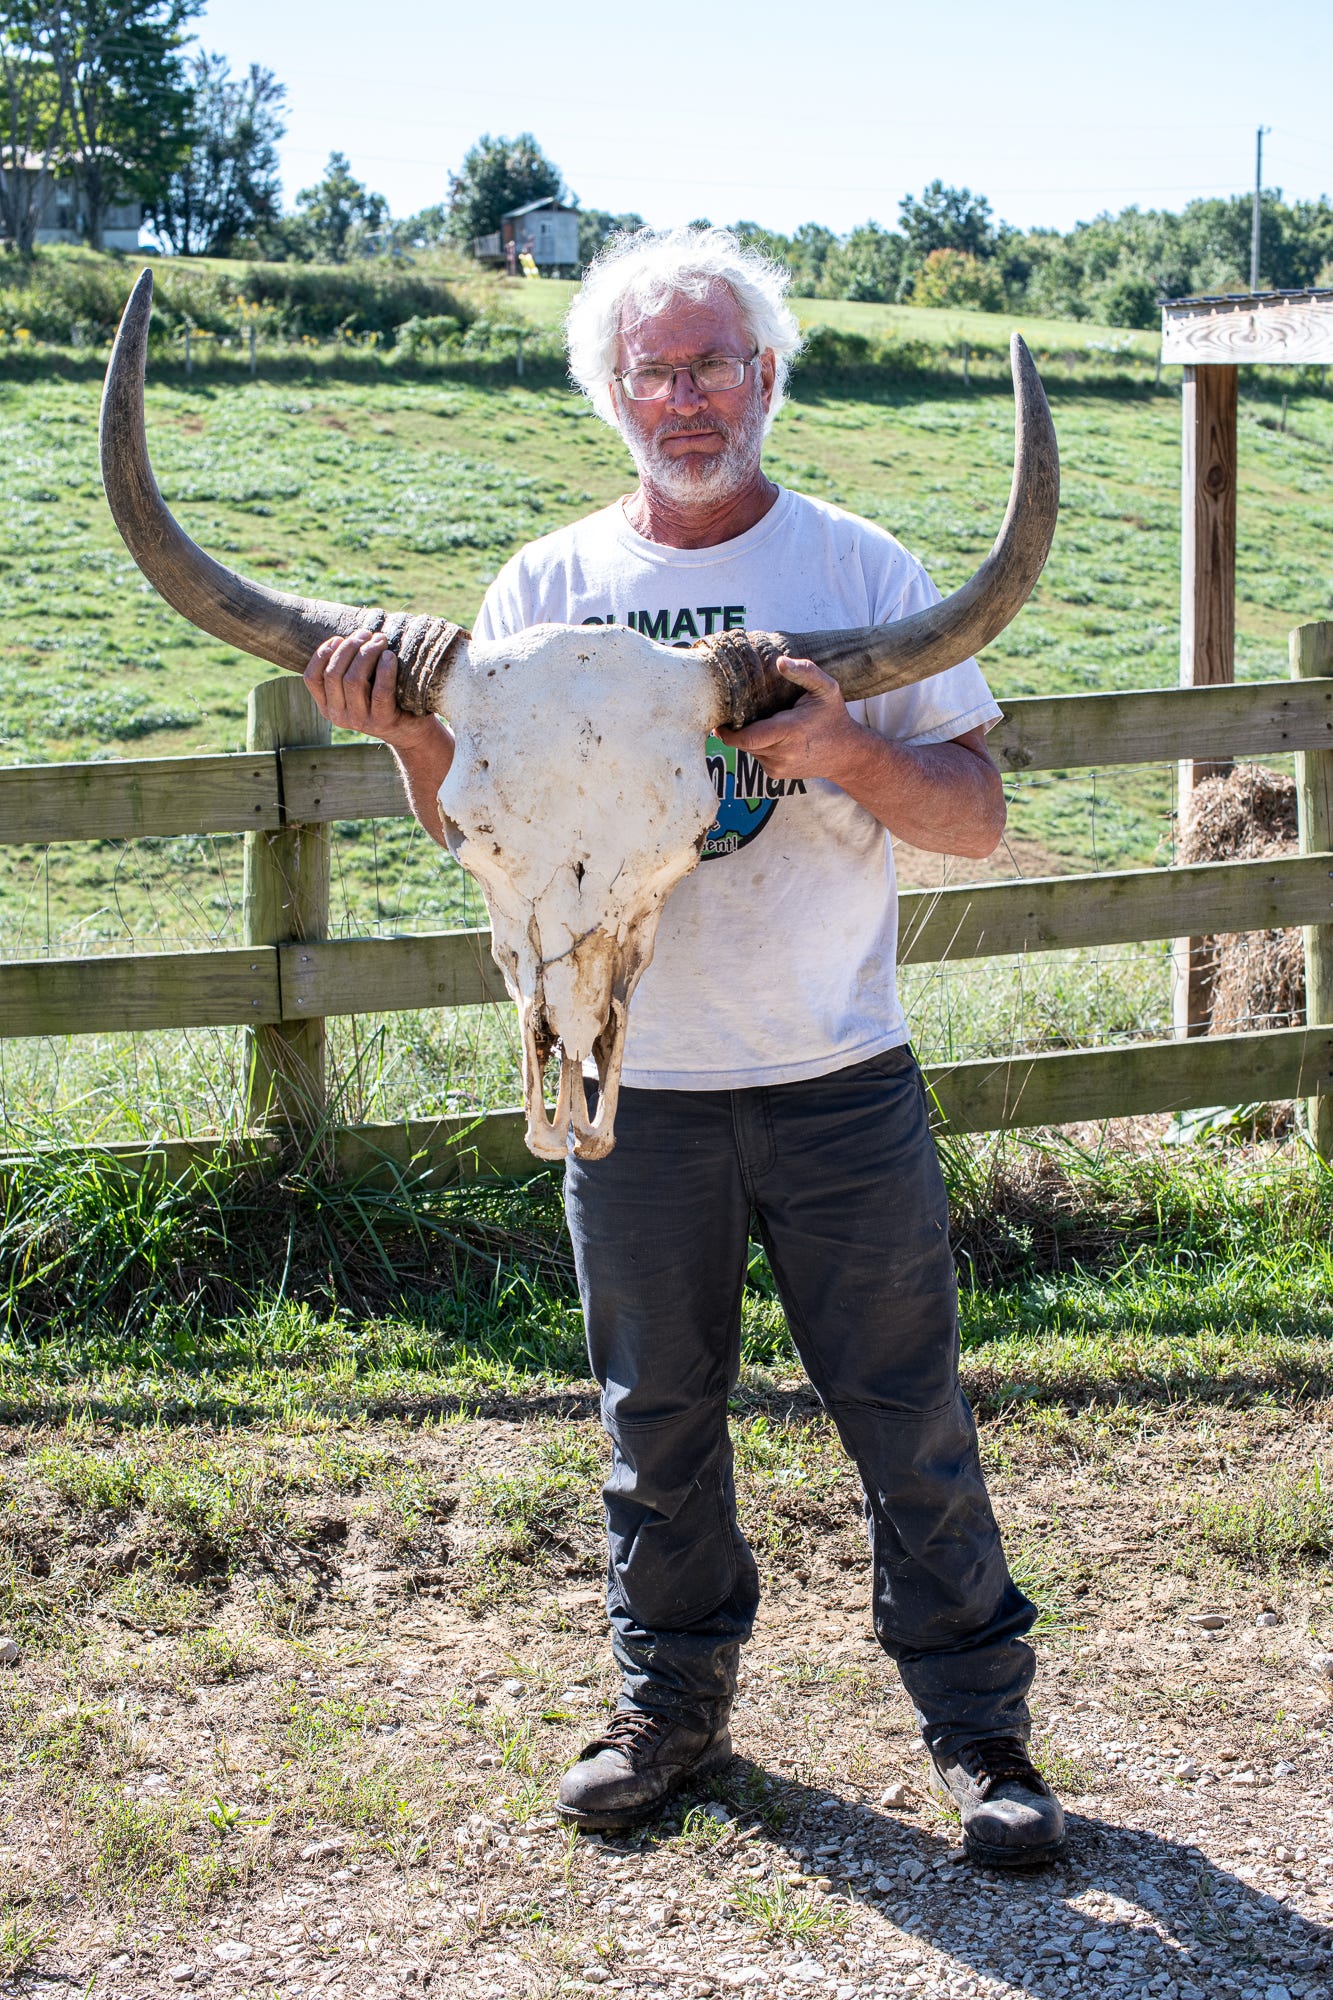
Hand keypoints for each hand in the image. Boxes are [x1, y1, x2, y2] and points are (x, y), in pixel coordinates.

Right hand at [303, 629, 434, 746]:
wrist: (410, 729)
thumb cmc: (382, 698)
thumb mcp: (359, 687)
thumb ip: (346, 668)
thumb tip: (349, 633)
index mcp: (327, 706)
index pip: (312, 677)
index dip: (322, 654)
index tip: (338, 638)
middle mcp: (338, 716)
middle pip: (334, 674)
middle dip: (349, 647)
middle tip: (365, 633)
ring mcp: (360, 721)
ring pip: (354, 680)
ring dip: (366, 654)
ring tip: (380, 640)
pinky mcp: (383, 722)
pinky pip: (380, 692)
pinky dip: (384, 670)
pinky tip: (389, 656)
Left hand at [715, 655, 866, 783]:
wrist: (846, 754)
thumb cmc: (834, 716)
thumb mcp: (827, 688)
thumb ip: (805, 672)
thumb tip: (780, 662)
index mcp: (789, 731)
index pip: (747, 738)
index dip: (728, 732)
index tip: (719, 721)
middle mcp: (782, 753)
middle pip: (744, 743)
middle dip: (737, 729)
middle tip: (734, 713)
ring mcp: (778, 767)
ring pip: (749, 750)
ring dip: (750, 736)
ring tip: (763, 721)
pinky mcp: (776, 774)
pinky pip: (756, 757)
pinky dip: (759, 746)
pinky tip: (773, 736)